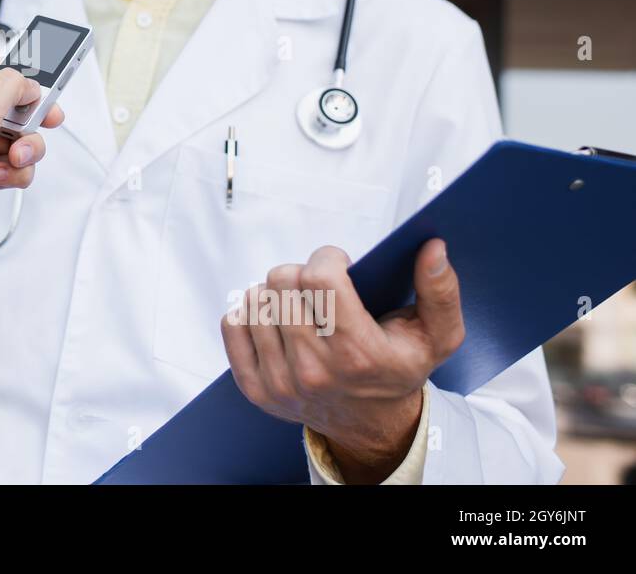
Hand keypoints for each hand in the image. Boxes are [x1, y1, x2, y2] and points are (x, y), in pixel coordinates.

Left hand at [0, 64, 62, 247]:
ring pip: (24, 141)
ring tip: (12, 158)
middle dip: (33, 121)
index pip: (1, 72)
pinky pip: (17, 169)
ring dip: (27, 151)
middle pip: (20, 108)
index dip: (25, 80)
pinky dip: (14, 174)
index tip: (47, 89)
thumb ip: (12, 87)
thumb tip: (31, 84)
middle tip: (44, 122)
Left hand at [220, 239, 463, 483]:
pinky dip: (252, 315)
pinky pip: (233, 324)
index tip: (339, 265)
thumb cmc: (398, 370)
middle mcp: (314, 371)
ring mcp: (279, 382)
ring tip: (301, 307)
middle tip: (320, 288)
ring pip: (255, 299)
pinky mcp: (255, 388)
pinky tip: (278, 322)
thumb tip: (433, 249)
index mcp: (357, 354)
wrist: (371, 425)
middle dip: (302, 273)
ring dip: (276, 293)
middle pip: (282, 281)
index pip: (319, 278)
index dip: (327, 258)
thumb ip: (440, 290)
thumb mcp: (437, 336)